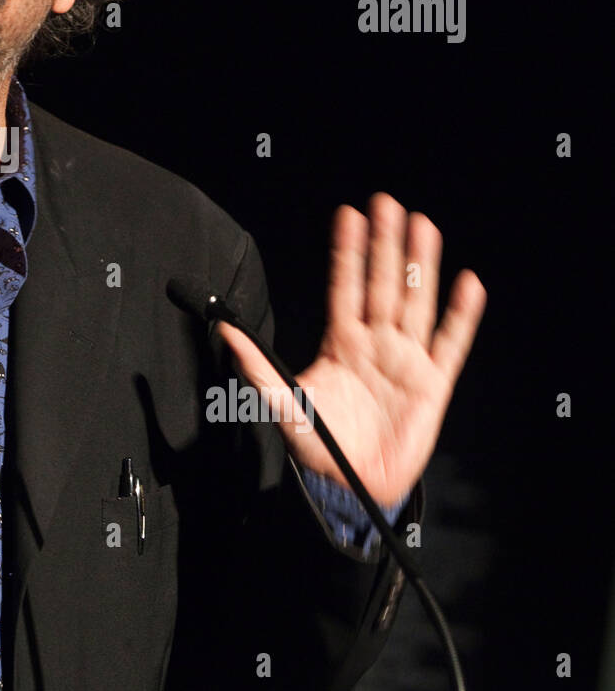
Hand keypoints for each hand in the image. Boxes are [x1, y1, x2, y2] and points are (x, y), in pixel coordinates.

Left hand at [217, 193, 485, 504]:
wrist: (352, 484)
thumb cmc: (319, 444)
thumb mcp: (282, 400)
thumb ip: (255, 365)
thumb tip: (225, 332)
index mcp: (341, 343)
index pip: (345, 286)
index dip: (347, 252)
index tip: (348, 215)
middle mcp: (375, 343)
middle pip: (382, 283)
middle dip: (384, 244)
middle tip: (386, 205)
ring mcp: (405, 359)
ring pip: (415, 301)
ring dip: (420, 265)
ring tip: (423, 227)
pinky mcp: (432, 382)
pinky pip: (449, 342)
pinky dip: (459, 314)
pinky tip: (466, 284)